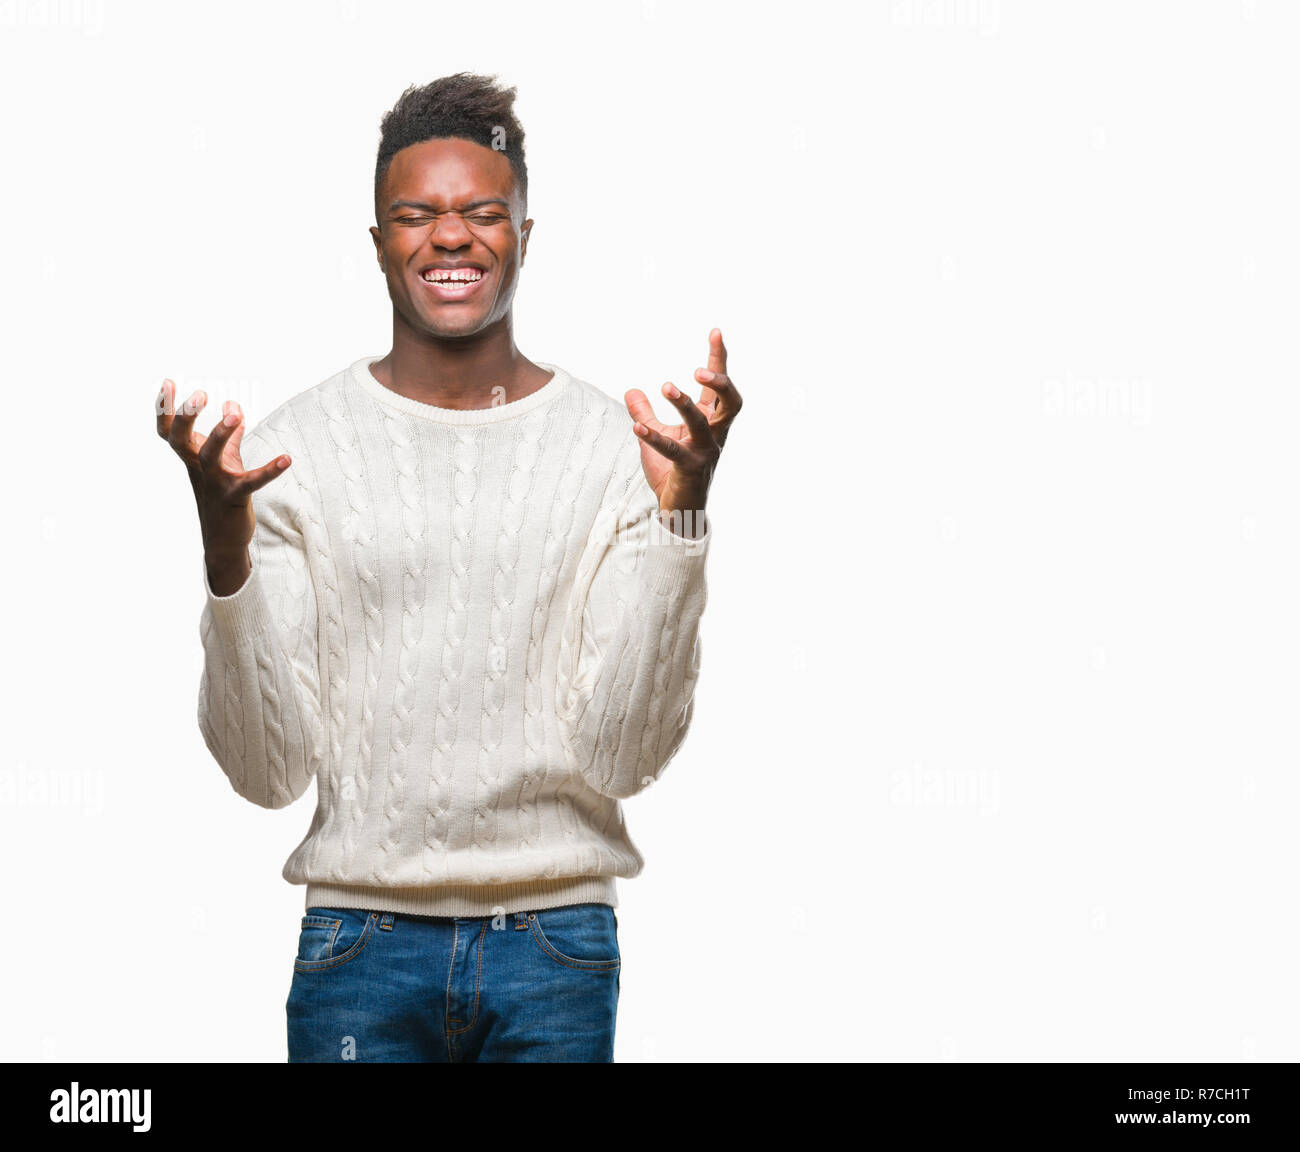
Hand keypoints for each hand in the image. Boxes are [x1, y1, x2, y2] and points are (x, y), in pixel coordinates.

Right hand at [155, 379, 289, 565]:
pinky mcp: (235, 498)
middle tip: (200, 394)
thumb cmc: (223, 493)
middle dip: (185, 417)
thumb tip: (233, 406)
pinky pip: (252, 481)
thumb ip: (230, 434)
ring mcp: (215, 483)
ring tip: (236, 414)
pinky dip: (269, 470)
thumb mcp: (225, 460)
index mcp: (192, 457)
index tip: (169, 382)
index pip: (169, 431)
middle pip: (181, 440)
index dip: (165, 409)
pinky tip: (286, 458)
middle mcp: (198, 469)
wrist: (223, 537)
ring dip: (221, 434)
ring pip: (211, 457)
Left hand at [624, 328, 741, 537]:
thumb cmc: (672, 472)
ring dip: (685, 404)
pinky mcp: (690, 470)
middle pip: (730, 403)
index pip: (718, 387)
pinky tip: (636, 427)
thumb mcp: (655, 437)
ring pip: (703, 424)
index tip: (716, 332)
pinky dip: (655, 437)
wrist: (678, 510)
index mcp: (710, 422)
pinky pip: (673, 451)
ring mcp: (705, 453)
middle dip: (720, 382)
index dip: (719, 359)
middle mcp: (714, 435)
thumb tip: (631, 390)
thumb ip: (645, 414)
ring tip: (667, 387)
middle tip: (700, 368)